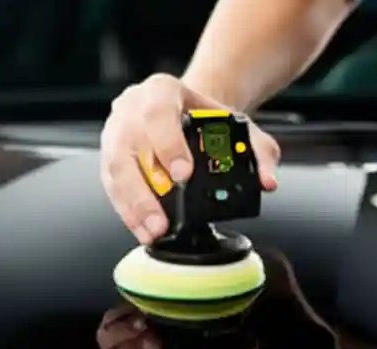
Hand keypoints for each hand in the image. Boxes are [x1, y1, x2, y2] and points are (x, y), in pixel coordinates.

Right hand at [100, 74, 281, 244]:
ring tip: (153, 231)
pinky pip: (111, 185)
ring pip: (115, 170)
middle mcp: (131, 107)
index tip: (183, 175)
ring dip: (132, 206)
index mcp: (161, 90)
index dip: (167, 145)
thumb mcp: (238, 126)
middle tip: (162, 221)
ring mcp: (116, 132)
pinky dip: (126, 210)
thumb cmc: (205, 118)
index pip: (158, 114)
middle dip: (144, 190)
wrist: (185, 112)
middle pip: (128, 147)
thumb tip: (267, 180)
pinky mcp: (109, 156)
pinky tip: (141, 228)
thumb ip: (259, 151)